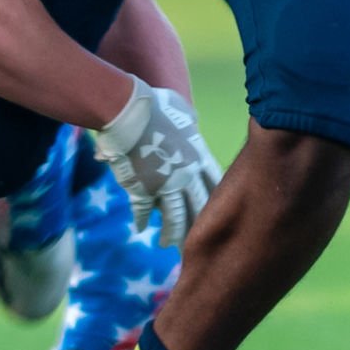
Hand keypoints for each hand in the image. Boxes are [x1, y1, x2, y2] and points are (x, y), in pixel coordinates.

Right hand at [95, 79, 221, 248]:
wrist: (128, 111)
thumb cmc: (153, 104)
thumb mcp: (179, 107)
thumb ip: (189, 118)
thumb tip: (193, 119)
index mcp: (199, 154)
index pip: (216, 184)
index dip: (219, 199)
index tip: (221, 211)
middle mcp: (188, 174)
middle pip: (201, 207)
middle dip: (202, 226)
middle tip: (204, 242)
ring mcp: (166, 185)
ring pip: (176, 219)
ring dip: (173, 235)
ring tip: (169, 245)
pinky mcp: (144, 190)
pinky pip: (143, 212)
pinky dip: (140, 221)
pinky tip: (140, 229)